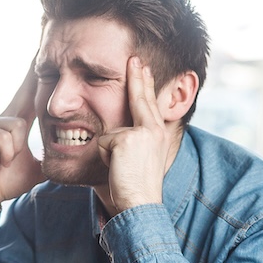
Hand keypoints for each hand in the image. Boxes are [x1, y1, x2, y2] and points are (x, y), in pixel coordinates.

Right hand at [0, 60, 44, 216]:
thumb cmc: (8, 180)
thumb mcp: (37, 167)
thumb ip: (50, 158)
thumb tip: (70, 161)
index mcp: (19, 123)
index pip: (33, 96)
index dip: (39, 78)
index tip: (46, 56)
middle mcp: (6, 117)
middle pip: (25, 90)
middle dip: (34, 72)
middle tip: (43, 47)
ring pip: (19, 125)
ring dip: (18, 148)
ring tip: (9, 160)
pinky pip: (7, 137)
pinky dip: (8, 153)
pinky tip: (1, 161)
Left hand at [95, 56, 176, 213]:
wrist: (140, 204)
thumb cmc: (136, 188)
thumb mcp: (139, 159)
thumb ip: (133, 140)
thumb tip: (114, 132)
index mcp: (159, 133)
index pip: (148, 102)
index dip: (144, 83)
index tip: (141, 65)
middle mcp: (155, 129)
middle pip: (140, 98)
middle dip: (139, 76)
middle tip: (136, 57)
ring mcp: (142, 132)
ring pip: (111, 131)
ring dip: (110, 151)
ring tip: (122, 168)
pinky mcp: (127, 138)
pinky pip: (103, 142)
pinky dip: (105, 157)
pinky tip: (117, 168)